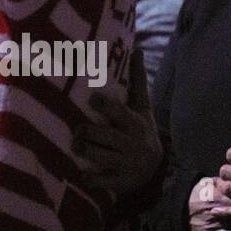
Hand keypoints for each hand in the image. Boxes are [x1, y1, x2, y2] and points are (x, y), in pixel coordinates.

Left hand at [73, 51, 161, 196]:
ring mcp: (126, 164)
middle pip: (104, 135)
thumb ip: (137, 81)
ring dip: (83, 151)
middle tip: (77, 129)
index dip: (105, 105)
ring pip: (99, 156)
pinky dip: (90, 178)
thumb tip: (137, 49)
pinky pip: (102, 181)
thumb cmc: (140, 130)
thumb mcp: (142, 108)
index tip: (91, 99)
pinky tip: (80, 174)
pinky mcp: (120, 182)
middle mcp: (131, 144)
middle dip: (87, 132)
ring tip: (74, 144)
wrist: (156, 169)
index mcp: (135, 123)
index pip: (119, 112)